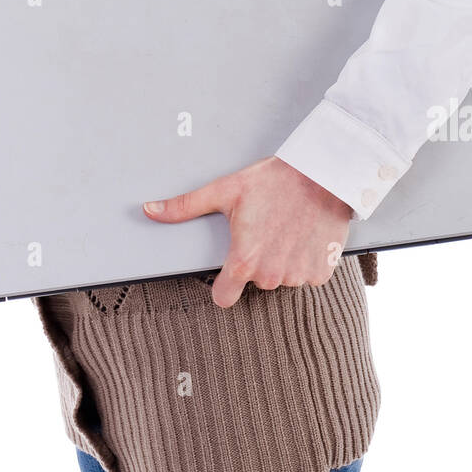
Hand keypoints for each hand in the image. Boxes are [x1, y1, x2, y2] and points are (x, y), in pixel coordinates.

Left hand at [143, 156, 352, 308]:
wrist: (322, 173)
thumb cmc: (272, 180)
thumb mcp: (225, 190)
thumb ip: (185, 207)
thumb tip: (149, 210)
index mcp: (244, 261)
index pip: (224, 299)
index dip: (224, 285)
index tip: (230, 269)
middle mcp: (271, 275)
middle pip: (255, 282)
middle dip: (258, 262)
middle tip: (265, 231)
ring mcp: (298, 276)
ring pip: (283, 278)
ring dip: (283, 260)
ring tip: (287, 228)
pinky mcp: (321, 272)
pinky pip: (308, 275)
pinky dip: (307, 260)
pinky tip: (305, 235)